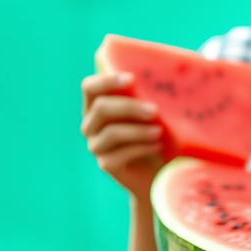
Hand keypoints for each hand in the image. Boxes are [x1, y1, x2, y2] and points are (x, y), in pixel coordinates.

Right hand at [81, 71, 163, 197]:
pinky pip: (120, 154)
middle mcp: (92, 125)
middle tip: (155, 110)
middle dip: (130, 107)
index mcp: (97, 106)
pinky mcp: (106, 165)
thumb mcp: (151, 113)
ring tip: (160, 131)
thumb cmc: (155, 134)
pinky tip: (158, 146)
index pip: (90, 88)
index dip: (107, 81)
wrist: (157, 172)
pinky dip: (141, 148)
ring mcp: (96, 146)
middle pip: (101, 108)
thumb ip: (148, 96)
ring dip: (138, 130)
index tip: (132, 79)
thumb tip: (161, 79)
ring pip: (111, 133)